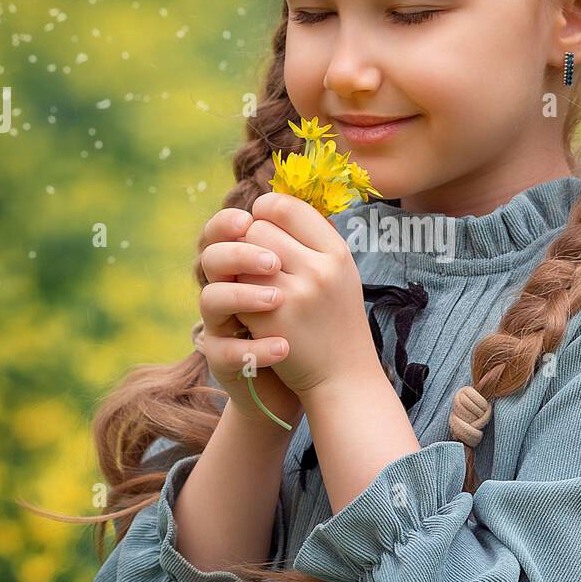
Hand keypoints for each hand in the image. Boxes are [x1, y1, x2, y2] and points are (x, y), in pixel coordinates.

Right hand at [197, 207, 302, 430]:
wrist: (308, 378)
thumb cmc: (308, 322)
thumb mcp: (305, 281)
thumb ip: (298, 246)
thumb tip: (309, 203)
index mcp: (238, 267)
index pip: (219, 232)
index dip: (231, 221)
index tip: (255, 216)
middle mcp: (223, 292)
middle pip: (212, 259)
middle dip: (240, 255)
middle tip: (273, 261)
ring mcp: (219, 327)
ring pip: (210, 300)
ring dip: (245, 296)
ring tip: (277, 299)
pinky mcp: (223, 361)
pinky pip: (226, 352)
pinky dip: (256, 349)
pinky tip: (283, 347)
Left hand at [235, 192, 379, 396]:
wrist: (343, 378)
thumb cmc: (336, 321)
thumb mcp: (340, 273)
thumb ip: (313, 239)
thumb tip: (273, 203)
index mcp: (338, 252)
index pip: (287, 206)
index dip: (265, 211)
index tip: (260, 224)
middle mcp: (320, 269)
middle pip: (258, 229)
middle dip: (249, 243)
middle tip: (256, 262)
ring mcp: (296, 294)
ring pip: (242, 257)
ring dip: (241, 271)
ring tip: (254, 286)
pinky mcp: (273, 320)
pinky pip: (237, 291)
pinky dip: (239, 301)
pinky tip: (253, 314)